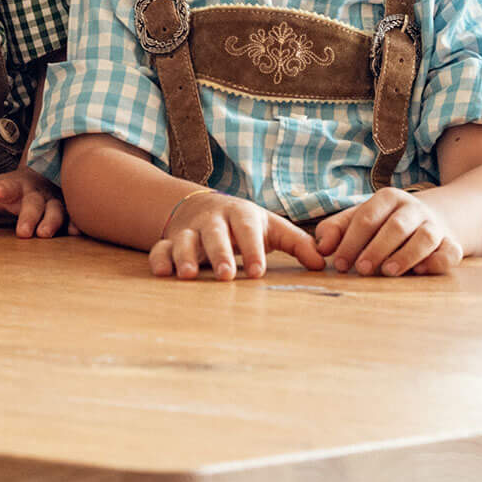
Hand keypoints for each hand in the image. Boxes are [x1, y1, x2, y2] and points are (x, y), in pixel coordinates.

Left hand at [0, 166, 68, 237]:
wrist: (39, 178)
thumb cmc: (9, 190)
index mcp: (15, 187)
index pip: (8, 186)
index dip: (3, 189)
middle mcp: (36, 193)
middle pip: (33, 203)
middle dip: (28, 217)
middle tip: (22, 232)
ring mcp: (53, 201)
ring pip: (56, 209)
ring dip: (51, 221)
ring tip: (44, 234)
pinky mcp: (66, 212)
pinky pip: (73, 217)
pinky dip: (75, 223)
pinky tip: (75, 232)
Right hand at [151, 190, 323, 281]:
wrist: (201, 205)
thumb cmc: (244, 223)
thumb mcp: (271, 227)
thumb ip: (297, 244)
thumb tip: (322, 263)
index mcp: (240, 215)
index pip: (247, 230)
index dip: (252, 249)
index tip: (257, 271)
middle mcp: (213, 221)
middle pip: (214, 234)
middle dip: (219, 254)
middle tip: (225, 276)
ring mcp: (190, 231)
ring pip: (184, 240)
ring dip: (185, 256)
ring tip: (188, 276)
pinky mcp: (170, 242)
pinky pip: (160, 249)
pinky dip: (159, 260)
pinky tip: (162, 274)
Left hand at [312, 188, 463, 276]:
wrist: (430, 218)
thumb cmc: (383, 223)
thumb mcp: (357, 219)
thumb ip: (333, 230)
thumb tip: (321, 248)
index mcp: (387, 198)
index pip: (367, 217)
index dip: (351, 242)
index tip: (339, 264)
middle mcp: (414, 209)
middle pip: (396, 226)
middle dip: (377, 249)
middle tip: (361, 270)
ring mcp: (435, 226)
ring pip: (425, 237)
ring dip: (406, 256)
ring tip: (388, 272)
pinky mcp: (452, 244)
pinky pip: (450, 252)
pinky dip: (437, 262)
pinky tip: (421, 271)